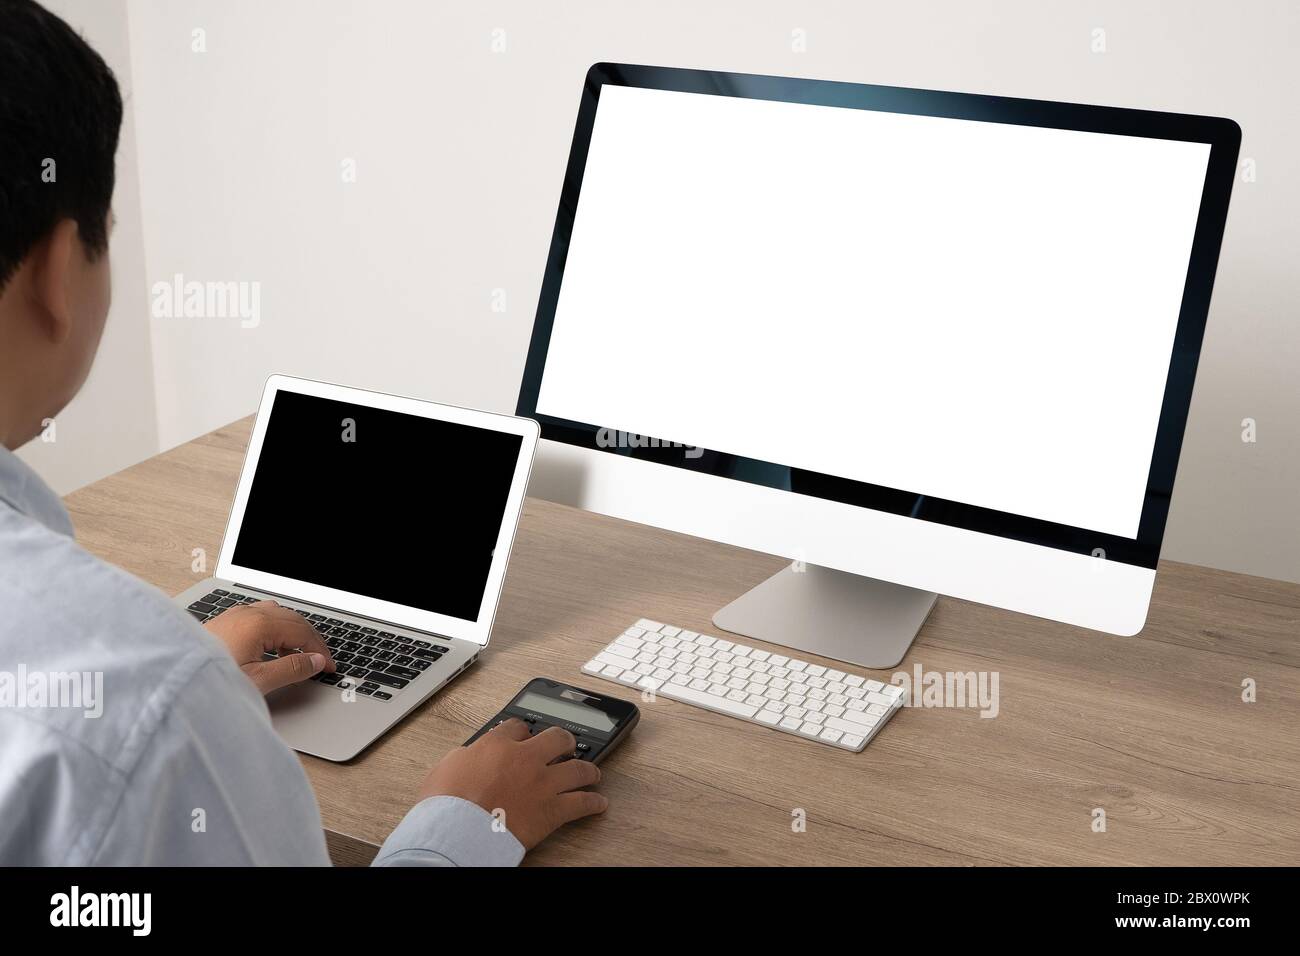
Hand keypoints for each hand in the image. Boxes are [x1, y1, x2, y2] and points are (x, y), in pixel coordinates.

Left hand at [204, 600, 335, 693]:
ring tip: (298, 656)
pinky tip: (271, 648)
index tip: (329, 667)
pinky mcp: (224, 622)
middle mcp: (247, 613)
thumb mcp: (258, 681)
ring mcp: (234, 615)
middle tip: (320, 661)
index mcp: (259, 624)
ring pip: (276, 615)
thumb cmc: (207, 680)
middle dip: (310, 640)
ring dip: (292, 633)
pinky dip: (275, 630)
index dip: (319, 650)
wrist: (169, 679)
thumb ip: (292, 669)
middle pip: (292, 619)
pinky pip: (259, 617)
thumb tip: (316, 661)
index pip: (303, 632)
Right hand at [417, 718, 608, 849]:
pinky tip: (599, 803)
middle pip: (556, 739)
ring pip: (577, 769)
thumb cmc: (445, 804)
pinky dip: (593, 803)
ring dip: (588, 770)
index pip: (517, 726)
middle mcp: (525, 758)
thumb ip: (467, 756)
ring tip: (592, 772)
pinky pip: (581, 804)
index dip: (523, 730)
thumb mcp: (446, 766)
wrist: (456, 832)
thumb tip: (472, 756)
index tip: (526, 735)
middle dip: (564, 741)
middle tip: (567, 745)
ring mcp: (542, 783)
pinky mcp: (552, 811)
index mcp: (497, 744)